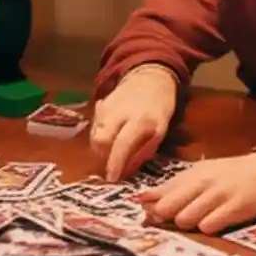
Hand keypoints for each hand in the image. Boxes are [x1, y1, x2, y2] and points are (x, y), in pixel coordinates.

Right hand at [90, 66, 176, 181]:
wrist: (150, 77)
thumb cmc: (159, 108)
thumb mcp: (161, 130)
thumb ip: (144, 150)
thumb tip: (127, 171)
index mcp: (140, 120)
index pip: (123, 144)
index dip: (115, 163)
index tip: (112, 178)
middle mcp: (121, 112)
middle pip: (101, 140)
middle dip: (103, 155)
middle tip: (111, 161)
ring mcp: (108, 107)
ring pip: (95, 134)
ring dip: (100, 146)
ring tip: (113, 147)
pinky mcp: (100, 104)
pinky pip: (94, 125)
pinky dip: (99, 134)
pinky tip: (111, 133)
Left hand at [135, 152, 255, 233]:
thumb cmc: (229, 174)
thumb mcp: (200, 174)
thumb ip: (172, 187)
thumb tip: (141, 199)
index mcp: (191, 174)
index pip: (159, 195)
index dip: (153, 209)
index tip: (154, 216)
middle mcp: (201, 183)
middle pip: (167, 209)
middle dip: (168, 219)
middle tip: (179, 220)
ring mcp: (218, 195)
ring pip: (185, 219)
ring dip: (189, 225)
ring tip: (201, 220)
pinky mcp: (235, 208)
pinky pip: (209, 226)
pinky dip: (208, 229)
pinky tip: (215, 223)